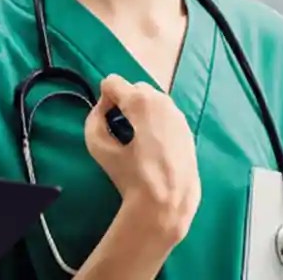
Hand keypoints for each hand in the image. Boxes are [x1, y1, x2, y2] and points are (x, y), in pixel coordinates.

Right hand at [84, 75, 200, 243]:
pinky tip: (153, 146)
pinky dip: (156, 122)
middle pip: (135, 88)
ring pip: (152, 100)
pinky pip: (165, 115)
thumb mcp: (97, 144)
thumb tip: (106, 106)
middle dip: (125, 102)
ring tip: (138, 138)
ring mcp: (179, 114)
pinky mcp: (188, 129)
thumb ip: (94, 116)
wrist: (168, 200)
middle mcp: (163, 101)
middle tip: (121, 129)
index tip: (108, 120)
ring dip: (141, 111)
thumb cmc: (130, 173)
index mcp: (141, 101)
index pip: (113, 81)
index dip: (104, 99)